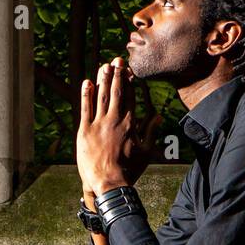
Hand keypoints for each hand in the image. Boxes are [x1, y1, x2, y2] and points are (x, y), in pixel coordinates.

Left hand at [77, 57, 143, 196]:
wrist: (110, 184)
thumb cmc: (129, 170)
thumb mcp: (146, 151)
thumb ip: (151, 131)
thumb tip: (160, 116)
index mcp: (130, 124)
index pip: (129, 97)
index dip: (128, 82)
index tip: (129, 70)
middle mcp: (114, 120)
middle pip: (116, 92)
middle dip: (117, 74)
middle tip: (117, 60)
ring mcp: (99, 124)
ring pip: (101, 96)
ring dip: (103, 79)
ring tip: (104, 65)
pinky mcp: (85, 131)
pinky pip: (85, 108)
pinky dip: (86, 94)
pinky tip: (87, 82)